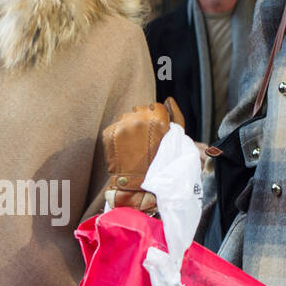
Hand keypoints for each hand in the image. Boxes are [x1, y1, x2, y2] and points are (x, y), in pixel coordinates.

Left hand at [102, 98, 183, 213]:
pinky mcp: (110, 133)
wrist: (137, 185)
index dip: (156, 118)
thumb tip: (169, 100)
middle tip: (143, 139)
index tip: (154, 130)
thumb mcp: (175, 141)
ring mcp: (122, 126)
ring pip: (126, 117)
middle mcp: (139, 120)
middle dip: (142, 121)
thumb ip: (176, 117)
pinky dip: (118, 135)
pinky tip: (124, 148)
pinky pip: (115, 127)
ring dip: (130, 127)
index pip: (155, 107)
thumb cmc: (160, 165)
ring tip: (133, 145)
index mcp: (158, 120)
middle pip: (140, 110)